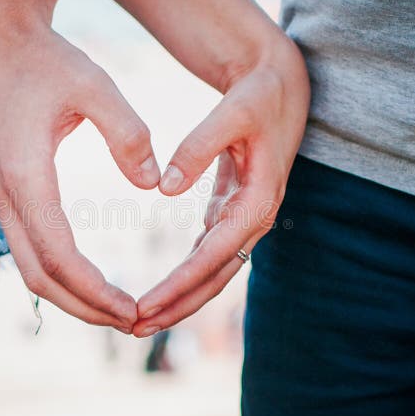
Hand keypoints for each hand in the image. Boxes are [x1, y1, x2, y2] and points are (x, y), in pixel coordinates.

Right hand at [0, 6, 160, 332]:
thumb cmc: (47, 58)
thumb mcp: (95, 86)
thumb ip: (127, 133)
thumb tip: (151, 184)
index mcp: (25, 177)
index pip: (60, 257)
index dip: (97, 291)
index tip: (134, 309)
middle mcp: (5, 196)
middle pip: (40, 278)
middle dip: (85, 308)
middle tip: (133, 323)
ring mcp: (1, 196)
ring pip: (32, 269)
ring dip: (72, 296)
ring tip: (116, 311)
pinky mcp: (7, 191)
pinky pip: (31, 248)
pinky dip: (60, 274)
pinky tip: (92, 278)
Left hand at [133, 36, 309, 336]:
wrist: (281, 87)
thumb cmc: (258, 96)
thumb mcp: (233, 111)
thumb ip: (200, 146)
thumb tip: (164, 189)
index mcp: (259, 199)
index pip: (214, 254)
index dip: (180, 283)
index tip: (145, 305)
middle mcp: (255, 218)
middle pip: (215, 277)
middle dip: (177, 306)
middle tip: (133, 328)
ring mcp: (245, 218)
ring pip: (212, 272)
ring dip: (180, 298)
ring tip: (141, 321)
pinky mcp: (232, 212)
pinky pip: (209, 254)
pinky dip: (186, 276)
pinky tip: (161, 292)